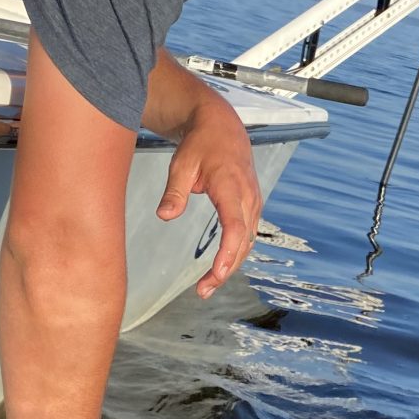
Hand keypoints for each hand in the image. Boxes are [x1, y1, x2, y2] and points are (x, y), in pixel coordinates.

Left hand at [156, 91, 261, 298]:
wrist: (222, 127)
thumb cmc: (200, 144)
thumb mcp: (181, 163)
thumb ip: (174, 191)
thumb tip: (165, 216)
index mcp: (232, 186)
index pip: (235, 226)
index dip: (228, 253)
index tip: (215, 273)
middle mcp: (248, 197)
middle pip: (243, 242)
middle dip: (225, 270)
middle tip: (203, 291)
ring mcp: (253, 202)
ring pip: (247, 242)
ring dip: (230, 266)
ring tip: (207, 287)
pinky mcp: (251, 206)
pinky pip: (247, 236)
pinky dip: (235, 255)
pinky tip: (219, 269)